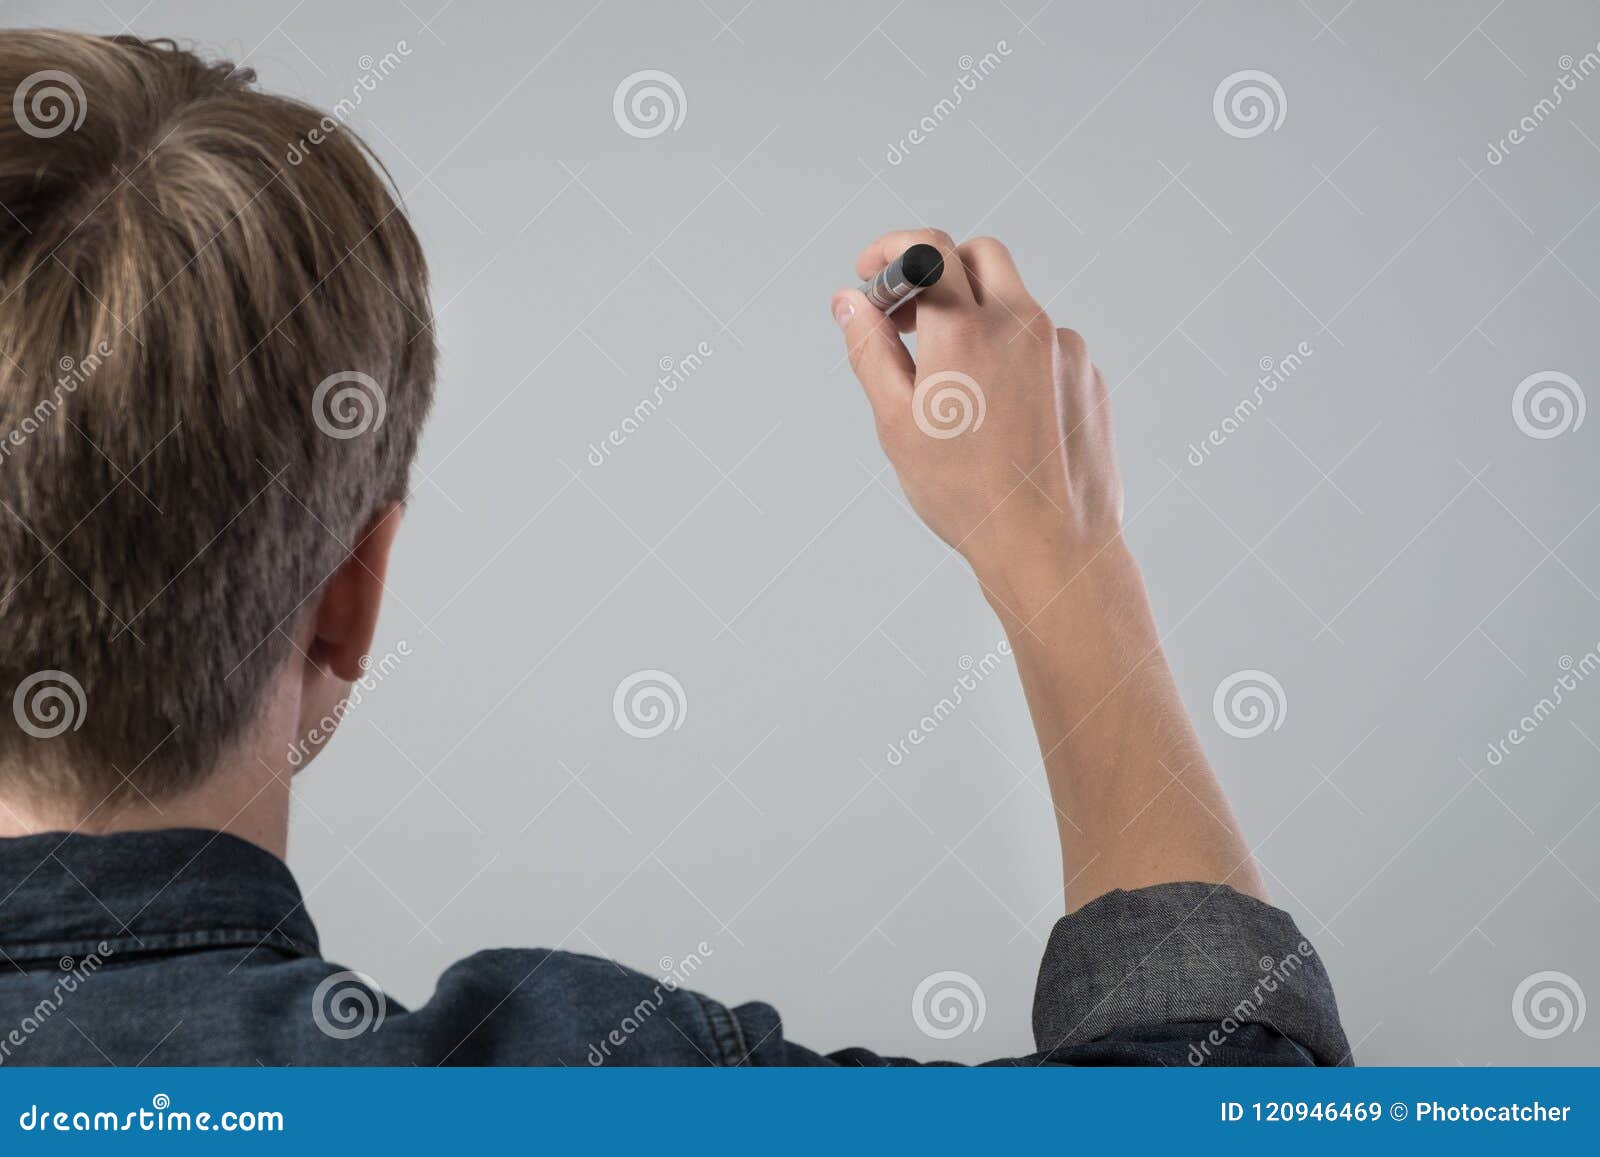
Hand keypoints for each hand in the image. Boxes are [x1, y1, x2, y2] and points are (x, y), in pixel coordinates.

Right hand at [832, 229, 1125, 607]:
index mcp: (967, 331)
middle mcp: (1023, 324)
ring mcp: (1064, 347)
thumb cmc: (967, 495)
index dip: (891, 247)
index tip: (872, 272)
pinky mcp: (1087, 374)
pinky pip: (1045, 344)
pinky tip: (1001, 414)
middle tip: (912, 319)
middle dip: (941, 271)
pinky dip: (1015, 357)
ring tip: (959, 389)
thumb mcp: (897, 424)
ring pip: (1015, 303)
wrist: (1050, 546)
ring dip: (980, 320)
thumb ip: (871, 350)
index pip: (928, 247)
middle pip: (980, 256)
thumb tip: (850, 303)